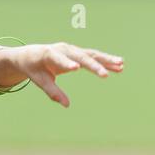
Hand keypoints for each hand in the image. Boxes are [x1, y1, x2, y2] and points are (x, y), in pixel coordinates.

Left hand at [4, 43, 123, 108]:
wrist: (33, 54)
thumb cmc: (35, 69)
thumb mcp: (39, 81)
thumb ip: (52, 92)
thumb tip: (66, 105)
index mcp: (50, 54)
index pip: (60, 59)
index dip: (67, 64)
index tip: (76, 68)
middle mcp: (64, 49)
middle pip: (81, 57)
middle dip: (94, 66)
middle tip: (105, 75)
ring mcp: (73, 50)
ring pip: (92, 54)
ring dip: (106, 60)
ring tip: (121, 65)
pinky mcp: (79, 53)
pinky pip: (94, 56)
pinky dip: (105, 61)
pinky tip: (119, 65)